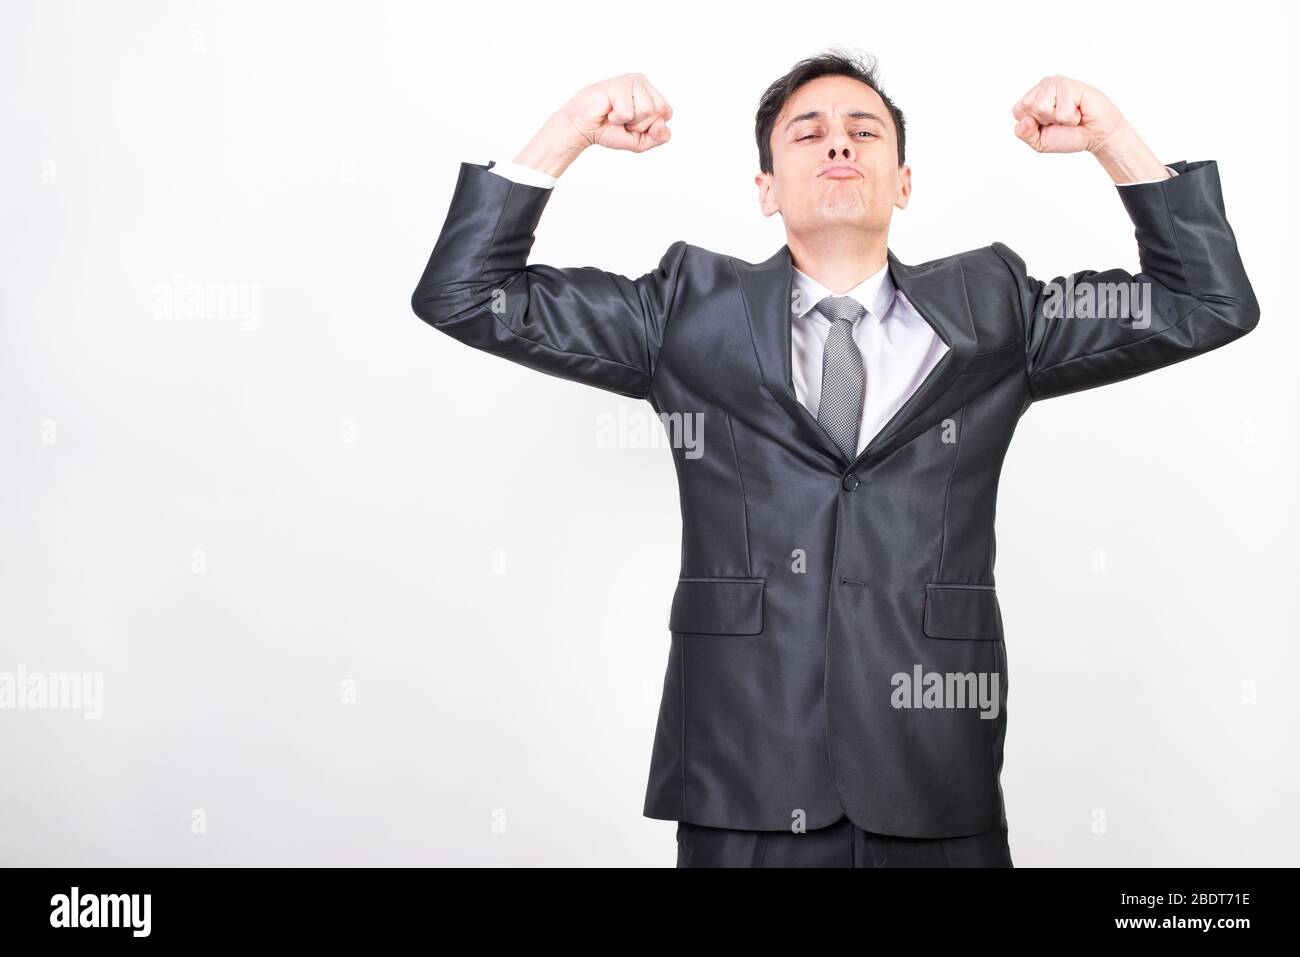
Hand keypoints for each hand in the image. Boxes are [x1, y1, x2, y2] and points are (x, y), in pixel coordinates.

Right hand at [511, 73, 672, 177]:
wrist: (583, 128)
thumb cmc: (609, 130)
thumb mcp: (640, 141)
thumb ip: (657, 137)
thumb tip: (660, 125)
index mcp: (651, 94)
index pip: (668, 113)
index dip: (651, 127)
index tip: (633, 124)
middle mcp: (643, 83)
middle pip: (660, 110)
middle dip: (641, 124)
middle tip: (623, 120)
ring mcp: (632, 81)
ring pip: (647, 109)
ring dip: (629, 121)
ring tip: (616, 115)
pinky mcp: (620, 84)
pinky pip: (628, 112)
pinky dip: (617, 119)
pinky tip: (608, 111)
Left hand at [1011, 75, 1126, 154]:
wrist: (1096, 136)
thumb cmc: (1069, 135)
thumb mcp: (1040, 142)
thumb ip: (1025, 134)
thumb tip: (1024, 121)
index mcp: (1033, 97)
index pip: (1017, 111)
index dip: (1031, 125)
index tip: (1047, 125)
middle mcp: (1043, 86)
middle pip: (1027, 107)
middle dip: (1044, 120)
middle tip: (1060, 119)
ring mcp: (1056, 82)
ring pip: (1040, 107)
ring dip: (1058, 119)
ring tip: (1070, 114)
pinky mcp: (1070, 84)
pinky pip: (1060, 111)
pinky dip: (1071, 118)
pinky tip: (1079, 111)